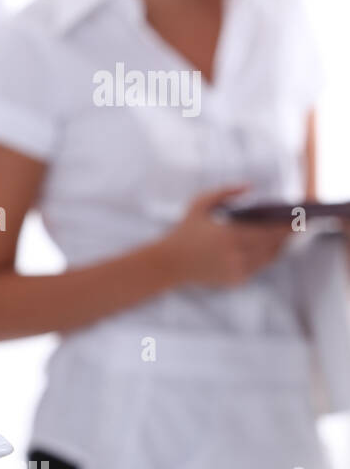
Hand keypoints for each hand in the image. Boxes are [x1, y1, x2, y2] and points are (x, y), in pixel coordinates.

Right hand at [158, 185, 293, 287]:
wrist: (169, 263)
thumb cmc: (183, 231)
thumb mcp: (199, 204)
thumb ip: (225, 192)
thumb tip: (249, 187)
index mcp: (230, 235)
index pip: (269, 231)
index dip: (287, 226)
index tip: (299, 218)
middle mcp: (237, 254)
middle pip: (274, 246)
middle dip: (285, 236)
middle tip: (294, 226)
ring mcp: (237, 270)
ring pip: (268, 259)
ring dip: (276, 247)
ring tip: (280, 236)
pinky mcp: (235, 281)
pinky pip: (257, 268)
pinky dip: (262, 258)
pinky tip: (262, 249)